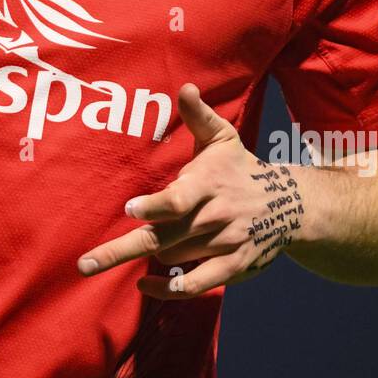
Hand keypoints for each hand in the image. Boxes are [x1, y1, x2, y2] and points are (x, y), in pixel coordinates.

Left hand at [76, 83, 305, 297]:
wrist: (292, 205)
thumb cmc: (241, 168)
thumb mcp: (223, 138)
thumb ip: (199, 116)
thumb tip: (185, 87)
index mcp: (208, 184)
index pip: (180, 200)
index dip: (156, 206)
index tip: (131, 208)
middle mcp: (214, 217)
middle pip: (164, 238)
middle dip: (122, 251)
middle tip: (85, 263)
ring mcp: (224, 245)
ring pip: (173, 259)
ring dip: (149, 258)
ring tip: (123, 251)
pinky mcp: (233, 268)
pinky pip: (195, 285)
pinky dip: (169, 290)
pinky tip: (144, 285)